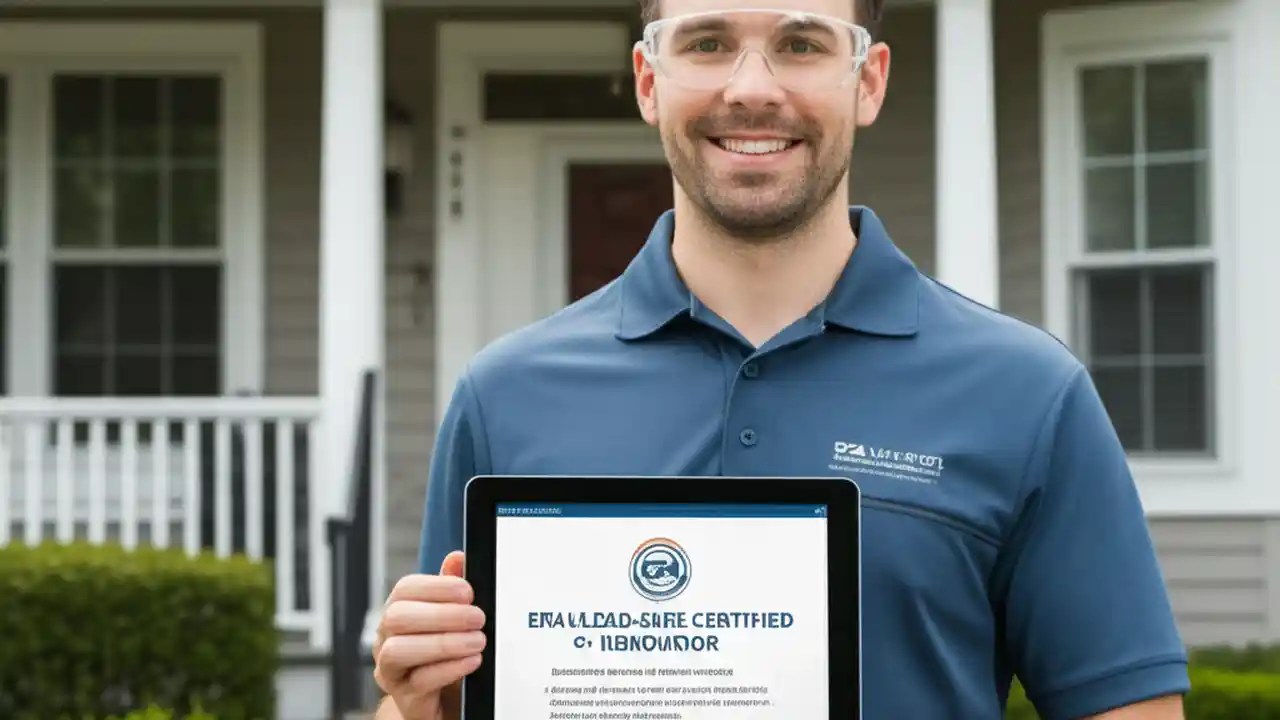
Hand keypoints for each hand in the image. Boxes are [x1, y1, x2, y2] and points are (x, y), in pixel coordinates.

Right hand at [373, 551, 486, 719]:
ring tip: (477, 641)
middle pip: (397, 618)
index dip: (436, 586)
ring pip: (398, 650)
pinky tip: (471, 660)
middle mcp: (386, 638)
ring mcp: (391, 669)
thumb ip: (452, 590)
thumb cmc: (445, 655)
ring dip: (443, 643)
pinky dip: (448, 668)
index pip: (405, 590)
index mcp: (398, 612)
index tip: (467, 591)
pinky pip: (418, 682)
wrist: (443, 701)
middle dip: (442, 614)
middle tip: (478, 617)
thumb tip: (457, 558)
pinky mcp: (404, 697)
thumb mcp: (452, 620)